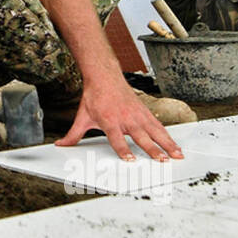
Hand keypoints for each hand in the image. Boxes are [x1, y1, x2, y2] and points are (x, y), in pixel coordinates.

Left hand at [53, 81, 183, 161]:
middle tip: (162, 160)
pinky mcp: (145, 112)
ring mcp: (137, 114)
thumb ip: (73, 134)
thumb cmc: (94, 97)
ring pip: (155, 131)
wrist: (104, 77)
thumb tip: (61, 145)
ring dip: (167, 143)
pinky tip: (175, 145)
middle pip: (141, 136)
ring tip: (177, 155)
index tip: (131, 160)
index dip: (123, 149)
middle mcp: (126, 118)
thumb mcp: (82, 117)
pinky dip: (168, 135)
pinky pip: (158, 125)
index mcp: (110, 120)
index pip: (117, 138)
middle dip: (152, 149)